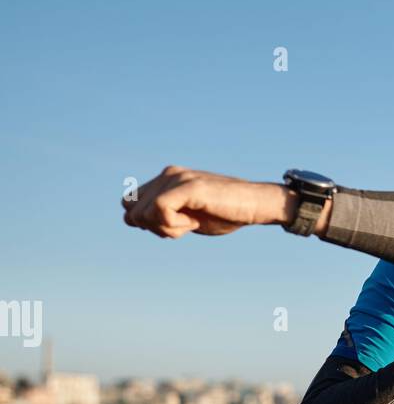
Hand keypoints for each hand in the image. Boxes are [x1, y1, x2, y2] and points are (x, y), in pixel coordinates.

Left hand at [120, 166, 291, 237]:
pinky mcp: (187, 187)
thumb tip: (129, 219)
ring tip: (191, 222)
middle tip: (183, 226)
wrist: (254, 205)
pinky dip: (173, 226)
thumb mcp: (185, 217)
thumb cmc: (224, 214)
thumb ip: (159, 216)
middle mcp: (168, 174)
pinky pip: (159, 212)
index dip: (146, 223)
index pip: (129, 205)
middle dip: (153, 228)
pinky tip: (193, 222)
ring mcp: (177, 178)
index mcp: (165, 179)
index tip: (173, 226)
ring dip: (166, 229)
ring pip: (143, 213)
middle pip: (132, 212)